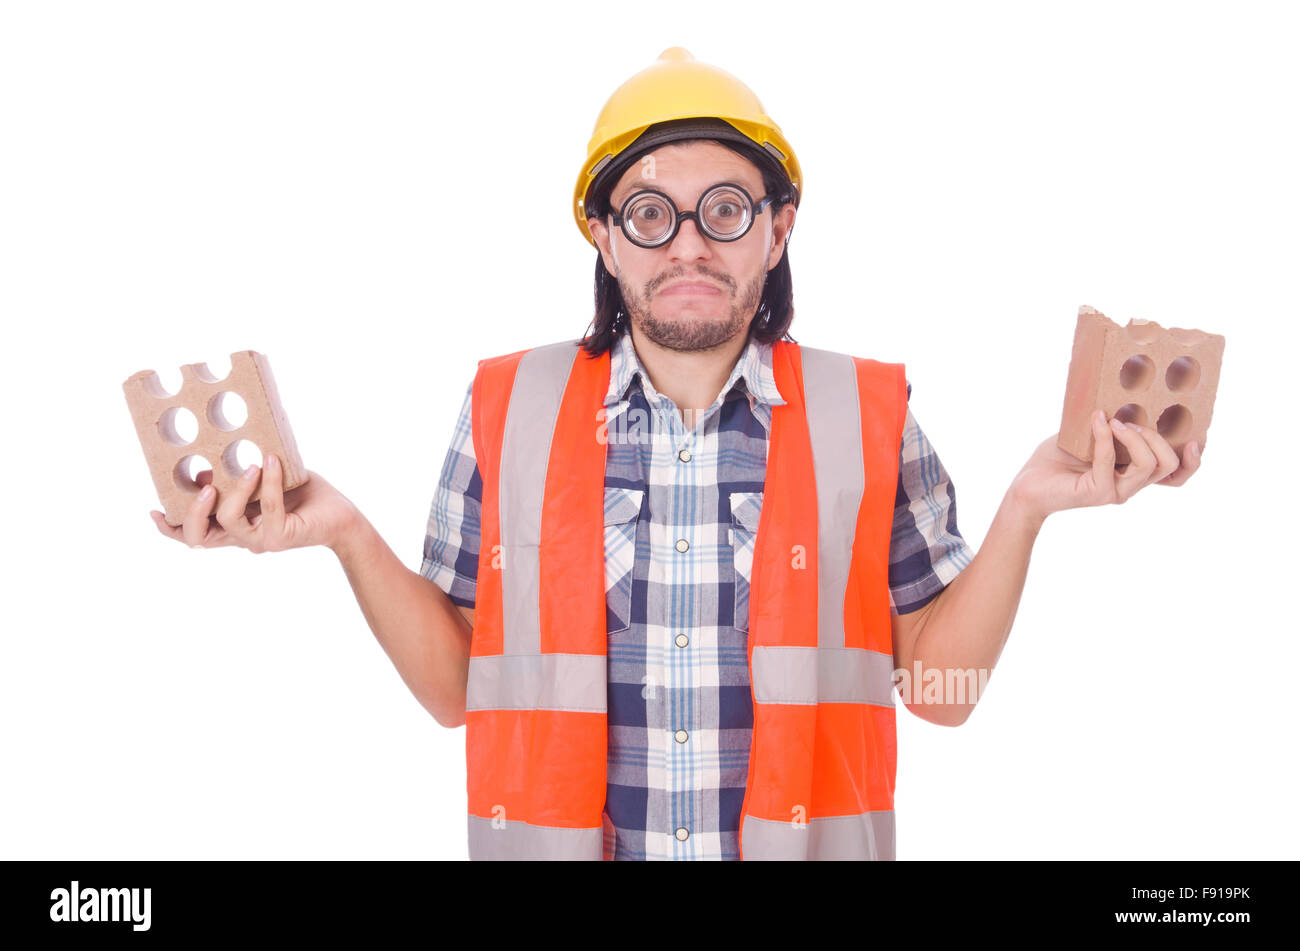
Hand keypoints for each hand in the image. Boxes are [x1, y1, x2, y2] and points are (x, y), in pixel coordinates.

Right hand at [149, 454, 358, 553]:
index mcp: (234, 526)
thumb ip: (235, 480)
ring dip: (236, 489)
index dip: (171, 527)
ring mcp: (261, 541)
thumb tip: (203, 470)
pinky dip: (269, 482)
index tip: (155, 510)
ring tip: (252, 465)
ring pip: (229, 520)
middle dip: (192, 511)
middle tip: (205, 485)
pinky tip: (273, 462)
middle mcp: (243, 538)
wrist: (341, 515)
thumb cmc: (304, 496)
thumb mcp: (263, 484)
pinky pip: (267, 508)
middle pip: (198, 537)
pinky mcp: (282, 538)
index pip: (194, 535)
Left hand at [1009, 409, 1202, 521]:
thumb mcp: (1091, 434)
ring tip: (1117, 421)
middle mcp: (1130, 485)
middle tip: (1134, 422)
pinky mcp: (1096, 492)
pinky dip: (1104, 436)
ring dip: (1137, 438)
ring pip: (1149, 466)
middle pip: (1170, 466)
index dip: (1193, 460)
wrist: (1028, 484)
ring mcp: (1115, 491)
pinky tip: (1096, 420)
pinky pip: (1110, 462)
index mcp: (1134, 473)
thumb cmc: (1057, 458)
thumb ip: (1113, 421)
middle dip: (1159, 437)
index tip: (1196, 436)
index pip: (1177, 475)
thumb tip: (1123, 388)